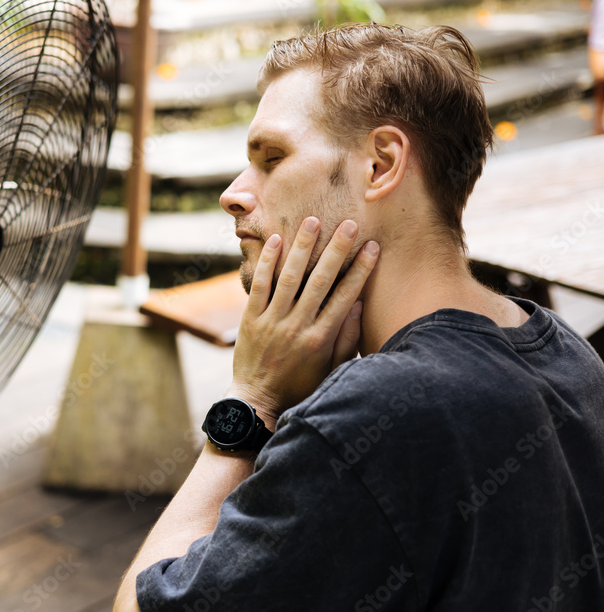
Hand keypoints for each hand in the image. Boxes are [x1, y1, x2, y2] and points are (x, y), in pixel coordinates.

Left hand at [229, 217, 378, 426]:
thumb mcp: (330, 369)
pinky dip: (267, 262)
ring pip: (289, 277)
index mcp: (321, 339)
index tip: (373, 247)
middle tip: (350, 224)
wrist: (257, 402)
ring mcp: (272, 321)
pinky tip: (275, 240)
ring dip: (302, 247)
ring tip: (313, 221)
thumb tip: (358, 304)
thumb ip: (346, 338)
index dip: (360, 270)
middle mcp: (297, 326)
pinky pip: (259, 285)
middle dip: (336, 250)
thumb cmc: (300, 387)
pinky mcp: (250, 319)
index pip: (345, 296)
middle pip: (321, 281)